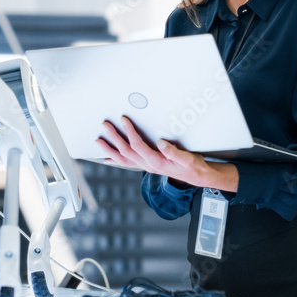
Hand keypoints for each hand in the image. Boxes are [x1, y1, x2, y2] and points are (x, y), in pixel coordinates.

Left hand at [95, 116, 237, 191]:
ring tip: (99, 141)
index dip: (129, 132)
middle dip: (114, 137)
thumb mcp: (187, 158)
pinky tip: (107, 158)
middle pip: (125, 151)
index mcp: (156, 161)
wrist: (197, 176)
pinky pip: (127, 163)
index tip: (124, 120)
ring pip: (123, 159)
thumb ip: (174, 151)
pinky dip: (115, 160)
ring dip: (109, 149)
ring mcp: (146, 166)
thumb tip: (161, 143)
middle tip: (105, 125)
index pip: (138, 145)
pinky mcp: (147, 165)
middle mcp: (148, 165)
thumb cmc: (192, 166)